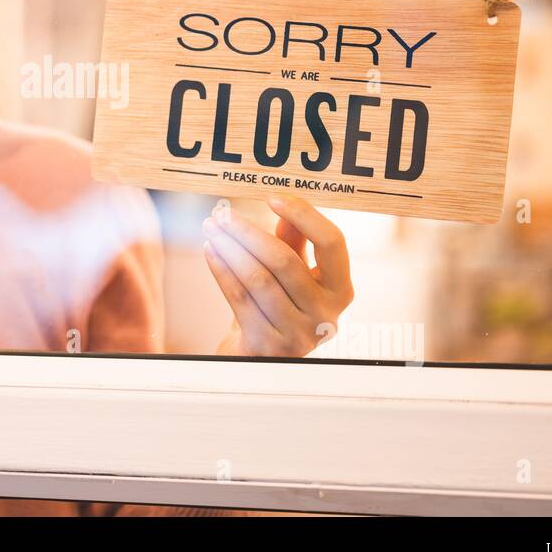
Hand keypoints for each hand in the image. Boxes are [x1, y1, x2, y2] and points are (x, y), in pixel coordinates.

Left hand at [202, 195, 354, 357]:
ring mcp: (297, 334)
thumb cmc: (283, 303)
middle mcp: (325, 314)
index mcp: (341, 290)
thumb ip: (295, 240)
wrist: (264, 354)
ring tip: (211, 228)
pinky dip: (222, 270)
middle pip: (284, 260)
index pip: (332, 243)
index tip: (272, 198)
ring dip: (229, 248)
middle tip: (222, 213)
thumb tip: (283, 206)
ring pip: (258, 279)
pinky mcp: (267, 344)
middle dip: (247, 232)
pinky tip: (210, 250)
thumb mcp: (296, 272)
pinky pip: (239, 298)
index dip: (304, 215)